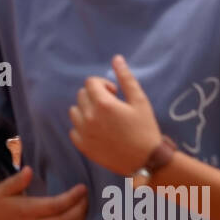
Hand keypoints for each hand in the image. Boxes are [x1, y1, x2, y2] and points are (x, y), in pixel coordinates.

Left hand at [69, 56, 161, 175]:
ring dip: (86, 110)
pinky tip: (97, 131)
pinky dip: (82, 127)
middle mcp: (89, 117)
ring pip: (74, 111)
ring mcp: (84, 133)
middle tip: (112, 106)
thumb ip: (126, 78)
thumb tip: (116, 58)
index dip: (103, 84)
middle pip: (81, 95)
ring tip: (103, 118)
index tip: (115, 94)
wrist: (146, 161)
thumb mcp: (140, 101)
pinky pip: (73, 130)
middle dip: (94, 95)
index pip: (90, 82)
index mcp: (103, 104)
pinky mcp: (83, 147)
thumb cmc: (145, 129)